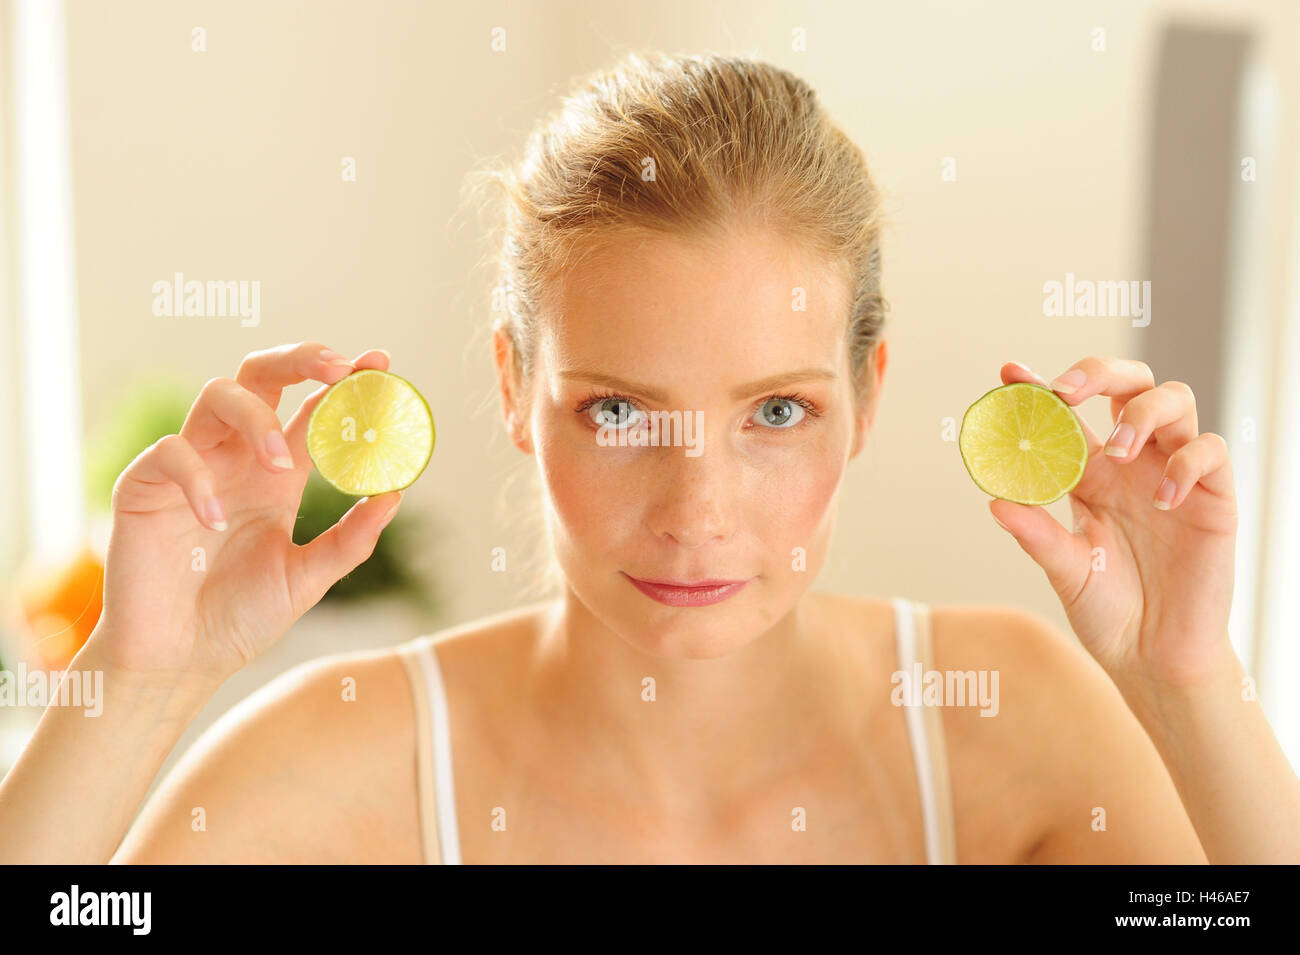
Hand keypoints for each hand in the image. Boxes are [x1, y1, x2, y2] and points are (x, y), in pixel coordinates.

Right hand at [93, 342, 403, 683]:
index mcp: (278, 473)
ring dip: (258, 420)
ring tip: (282, 466)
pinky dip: (198, 478)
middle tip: (341, 370)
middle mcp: (236, 458)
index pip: (313, 409)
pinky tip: (216, 520)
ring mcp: (191, 466)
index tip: (382, 362)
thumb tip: (395, 493)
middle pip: (261, 376)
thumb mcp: (307, 579)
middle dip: (302, 361)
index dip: (347, 382)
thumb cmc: (240, 618)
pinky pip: (170, 453)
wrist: (180, 661)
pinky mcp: (144, 487)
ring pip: (218, 395)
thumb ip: (350, 540)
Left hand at [989, 358, 1237, 686]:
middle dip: (1098, 373)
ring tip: (1116, 452)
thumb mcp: (1065, 572)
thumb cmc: (1109, 612)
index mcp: (1091, 476)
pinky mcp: (1213, 498)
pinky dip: (1186, 462)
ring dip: (1141, 412)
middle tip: (1066, 393)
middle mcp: (1133, 466)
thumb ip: (1036, 535)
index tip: (1008, 372)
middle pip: (1128, 385)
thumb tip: (995, 502)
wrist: (1156, 659)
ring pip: (1175, 399)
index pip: (1068, 417)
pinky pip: (1210, 451)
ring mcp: (1175, 476)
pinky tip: (1164, 500)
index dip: (1040, 389)